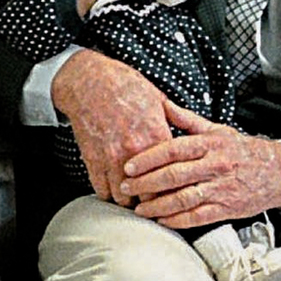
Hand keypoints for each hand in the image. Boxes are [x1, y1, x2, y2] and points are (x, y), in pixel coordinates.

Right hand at [50, 49, 171, 202]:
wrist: (88, 80)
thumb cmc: (123, 85)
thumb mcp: (157, 98)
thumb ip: (175, 120)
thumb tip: (192, 133)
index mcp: (157, 135)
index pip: (173, 177)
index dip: (175, 189)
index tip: (175, 193)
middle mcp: (136, 150)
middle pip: (150, 194)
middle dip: (152, 200)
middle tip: (154, 200)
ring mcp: (112, 157)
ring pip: (124, 198)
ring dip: (129, 199)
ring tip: (133, 196)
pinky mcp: (93, 159)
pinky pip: (102, 190)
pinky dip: (107, 193)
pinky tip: (113, 188)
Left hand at [120, 100, 280, 228]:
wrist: (280, 172)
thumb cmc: (242, 150)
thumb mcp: (217, 129)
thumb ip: (187, 119)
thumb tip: (162, 104)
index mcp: (209, 144)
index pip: (173, 150)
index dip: (148, 158)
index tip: (129, 165)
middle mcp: (214, 166)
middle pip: (174, 176)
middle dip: (146, 183)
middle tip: (126, 187)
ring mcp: (221, 188)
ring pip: (184, 199)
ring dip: (158, 205)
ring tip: (139, 208)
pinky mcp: (227, 209)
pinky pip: (198, 217)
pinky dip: (178, 220)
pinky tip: (162, 220)